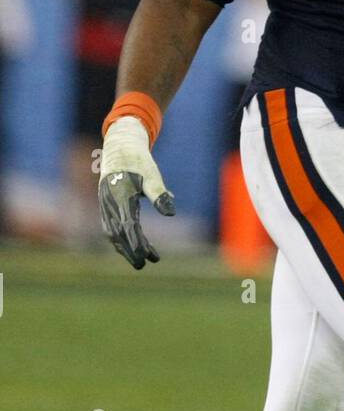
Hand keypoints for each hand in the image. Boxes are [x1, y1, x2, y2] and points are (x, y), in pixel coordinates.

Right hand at [98, 116, 174, 268]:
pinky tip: (134, 244)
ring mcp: (105, 204)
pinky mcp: (106, 205)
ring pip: (113, 232)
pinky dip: (121, 238)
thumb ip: (159, 193)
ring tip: (144, 258)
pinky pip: (110, 226)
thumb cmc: (139, 160)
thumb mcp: (152, 174)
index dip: (137, 244)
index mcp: (120, 196)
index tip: (146, 257)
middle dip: (131, 250)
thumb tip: (171, 212)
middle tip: (145, 264)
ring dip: (126, 247)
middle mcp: (109, 203)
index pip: (128, 227)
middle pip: (119, 234)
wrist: (119, 146)